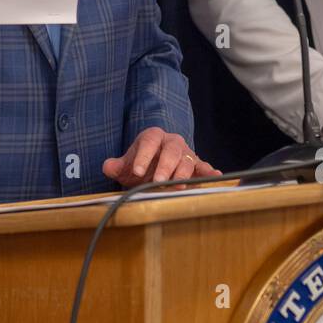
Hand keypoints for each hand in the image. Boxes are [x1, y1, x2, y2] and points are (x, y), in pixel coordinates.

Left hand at [102, 127, 220, 187]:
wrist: (155, 168)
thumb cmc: (140, 165)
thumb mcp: (125, 166)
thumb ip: (115, 166)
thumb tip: (108, 166)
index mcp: (153, 137)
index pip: (148, 142)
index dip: (142, 156)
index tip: (135, 171)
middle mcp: (171, 142)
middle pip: (171, 151)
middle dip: (165, 166)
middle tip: (158, 181)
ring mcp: (185, 153)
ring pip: (187, 160)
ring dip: (183, 173)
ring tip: (178, 186)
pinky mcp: (196, 165)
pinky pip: (203, 166)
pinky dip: (209, 171)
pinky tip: (214, 176)